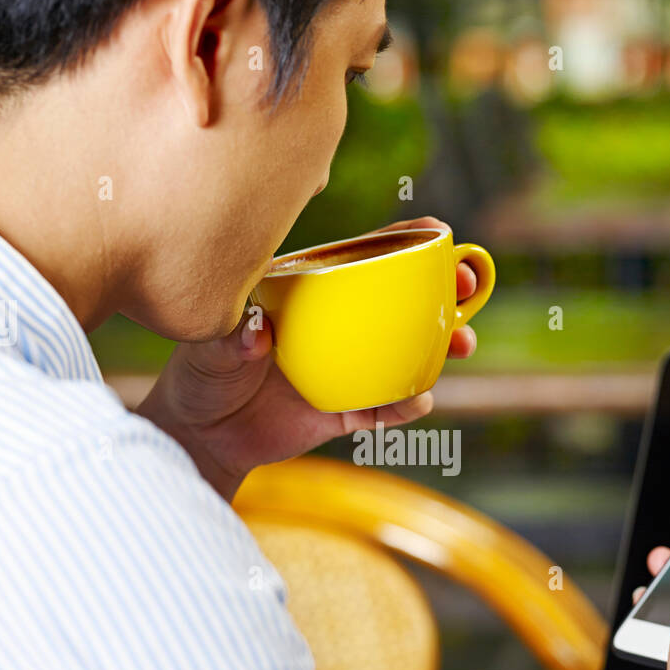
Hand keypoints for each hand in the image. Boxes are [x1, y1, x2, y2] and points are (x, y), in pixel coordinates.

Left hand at [136, 217, 479, 501]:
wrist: (202, 435)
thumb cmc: (201, 375)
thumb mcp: (207, 350)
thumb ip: (230, 337)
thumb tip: (257, 332)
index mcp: (313, 294)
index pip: (363, 259)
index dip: (405, 243)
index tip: (438, 233)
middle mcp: (339, 328)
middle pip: (404, 304)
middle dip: (446, 292)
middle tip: (467, 287)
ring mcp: (348, 369)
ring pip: (408, 354)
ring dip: (442, 347)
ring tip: (460, 345)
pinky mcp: (348, 412)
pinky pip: (387, 407)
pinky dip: (407, 404)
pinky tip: (418, 400)